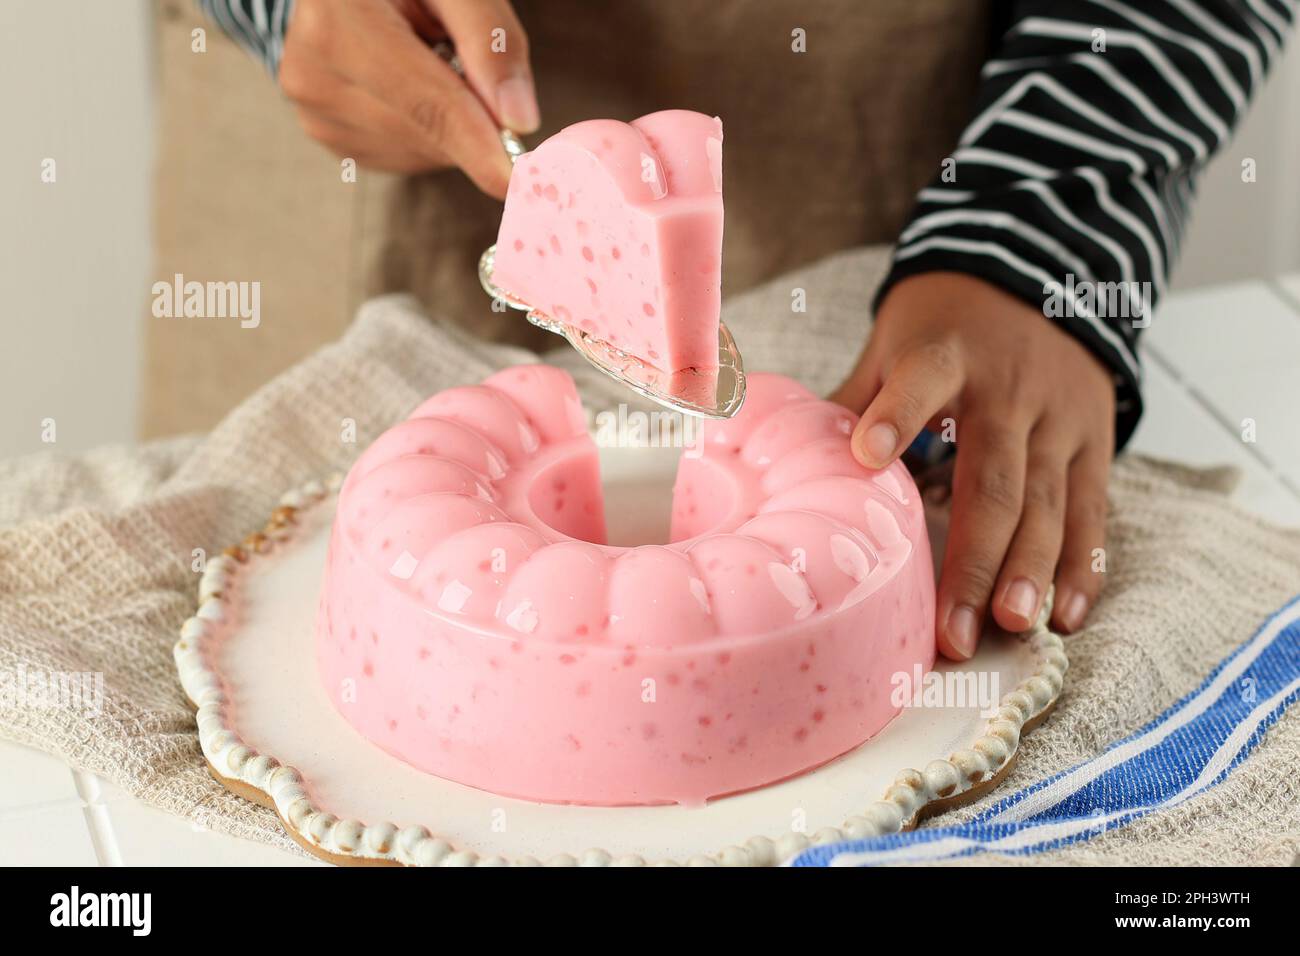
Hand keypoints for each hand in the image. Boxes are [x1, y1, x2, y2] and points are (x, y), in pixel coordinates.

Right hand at [279, 0, 539, 195]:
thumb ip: (488, 39)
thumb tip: (519, 122)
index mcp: (336, 19)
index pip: (425, 102)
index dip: (476, 146)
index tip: (514, 182)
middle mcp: (315, 74)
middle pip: (429, 133)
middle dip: (473, 115)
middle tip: (465, 59)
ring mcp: (316, 113)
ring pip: (423, 152)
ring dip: (450, 122)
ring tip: (427, 57)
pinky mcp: (329, 137)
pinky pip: (407, 155)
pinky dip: (429, 130)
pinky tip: (412, 85)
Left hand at [831, 272, 1113, 658]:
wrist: (1043, 273)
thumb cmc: (947, 324)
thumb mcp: (895, 341)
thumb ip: (856, 402)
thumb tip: (782, 459)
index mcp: (947, 355)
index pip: (921, 381)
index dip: (896, 415)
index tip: (867, 456)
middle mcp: (1009, 391)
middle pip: (994, 481)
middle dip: (975, 560)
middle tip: (955, 629)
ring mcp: (1060, 419)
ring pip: (1049, 504)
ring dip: (1031, 571)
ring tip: (1012, 627)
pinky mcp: (1096, 442)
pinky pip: (1091, 511)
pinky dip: (1083, 565)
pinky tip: (1066, 615)